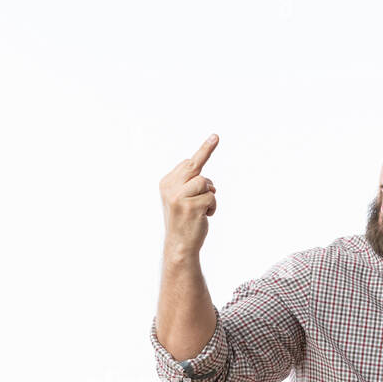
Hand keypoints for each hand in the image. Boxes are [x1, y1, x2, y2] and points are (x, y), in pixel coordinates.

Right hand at [159, 134, 217, 253]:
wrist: (179, 245)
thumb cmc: (184, 221)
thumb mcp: (181, 198)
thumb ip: (189, 183)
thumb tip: (204, 175)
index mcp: (166, 184)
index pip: (187, 164)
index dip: (202, 154)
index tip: (214, 136)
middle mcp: (170, 188)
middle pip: (194, 166)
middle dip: (206, 150)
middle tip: (216, 136)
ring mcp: (179, 197)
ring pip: (205, 182)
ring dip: (209, 195)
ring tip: (202, 209)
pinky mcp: (191, 206)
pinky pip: (212, 197)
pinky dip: (212, 207)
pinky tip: (204, 216)